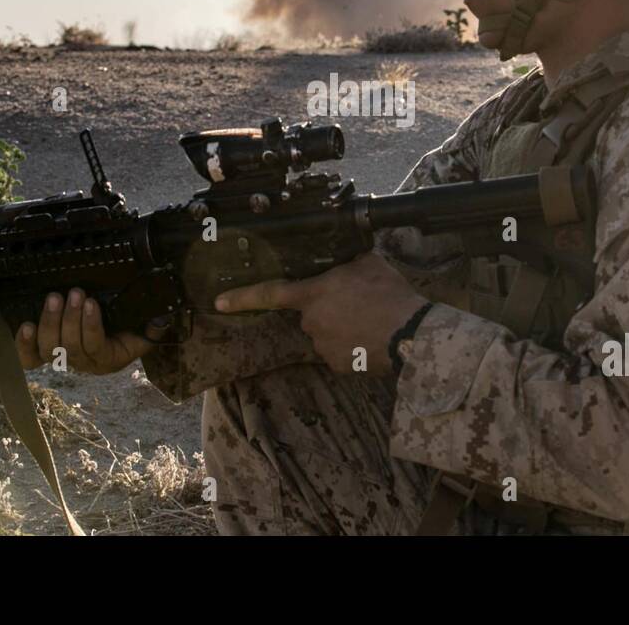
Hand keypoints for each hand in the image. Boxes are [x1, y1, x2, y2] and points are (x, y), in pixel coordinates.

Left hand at [15, 287, 152, 373]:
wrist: (113, 331)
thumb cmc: (129, 326)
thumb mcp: (146, 327)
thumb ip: (154, 325)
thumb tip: (162, 318)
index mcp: (108, 359)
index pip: (96, 347)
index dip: (91, 327)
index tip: (91, 302)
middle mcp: (83, 363)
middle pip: (70, 349)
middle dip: (69, 320)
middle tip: (72, 293)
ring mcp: (62, 358)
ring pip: (50, 350)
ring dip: (50, 323)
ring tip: (53, 299)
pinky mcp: (44, 352)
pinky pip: (30, 358)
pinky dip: (24, 345)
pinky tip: (25, 326)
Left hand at [214, 252, 426, 374]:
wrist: (410, 333)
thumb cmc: (389, 294)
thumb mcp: (367, 263)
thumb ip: (345, 263)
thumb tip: (343, 263)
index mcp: (313, 294)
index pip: (270, 293)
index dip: (241, 297)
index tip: (219, 302)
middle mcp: (312, 322)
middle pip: (311, 313)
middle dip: (329, 309)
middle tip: (359, 303)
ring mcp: (323, 346)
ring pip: (326, 333)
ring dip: (342, 327)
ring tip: (371, 320)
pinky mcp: (337, 365)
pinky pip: (339, 352)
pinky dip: (352, 346)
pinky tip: (371, 338)